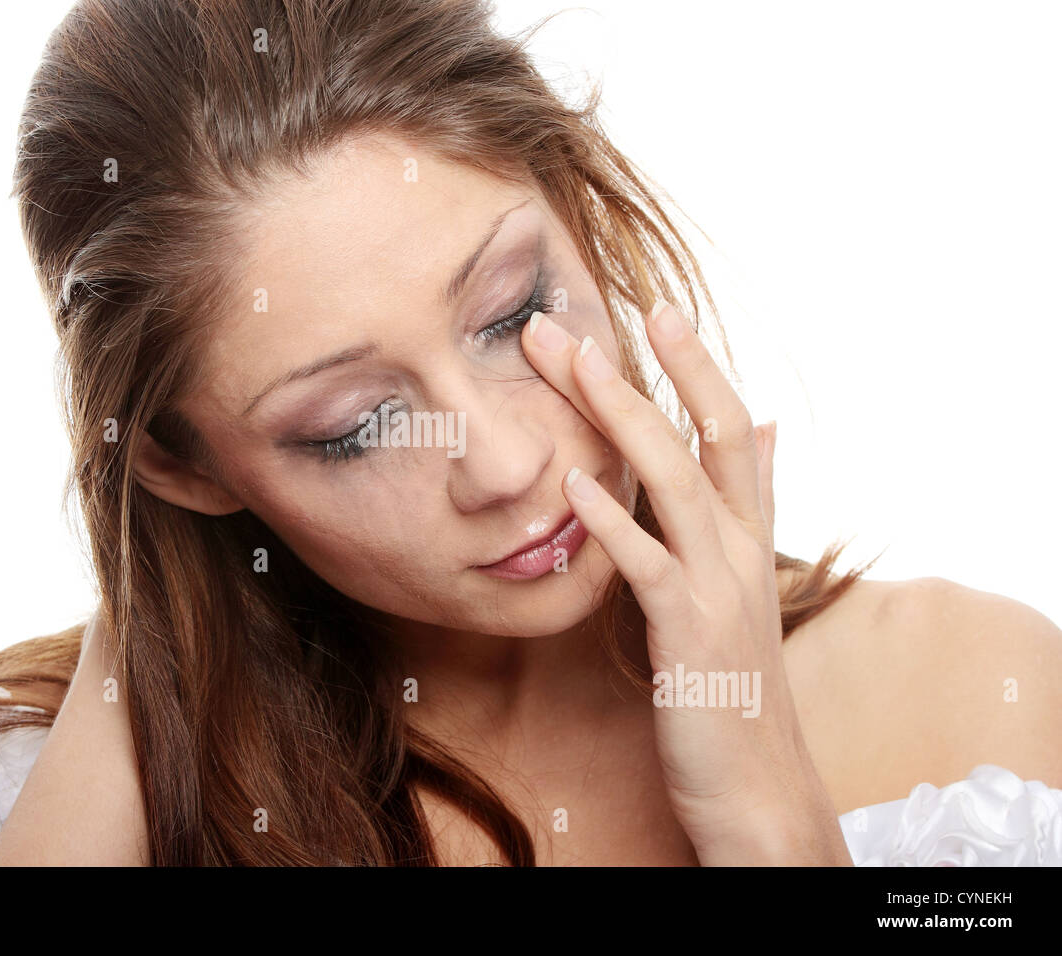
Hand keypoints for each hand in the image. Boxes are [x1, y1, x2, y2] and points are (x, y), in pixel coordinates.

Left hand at [521, 302, 851, 864]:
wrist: (756, 786)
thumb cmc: (733, 687)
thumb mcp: (745, 590)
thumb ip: (749, 509)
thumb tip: (769, 427)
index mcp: (749, 538)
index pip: (732, 432)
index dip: (700, 369)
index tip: (658, 312)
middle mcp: (742, 551)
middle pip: (705, 438)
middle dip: (656, 370)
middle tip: (597, 316)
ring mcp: (719, 589)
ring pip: (676, 481)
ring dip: (623, 416)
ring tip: (575, 363)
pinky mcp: (688, 633)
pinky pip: (646, 565)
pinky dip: (611, 519)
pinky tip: (571, 482)